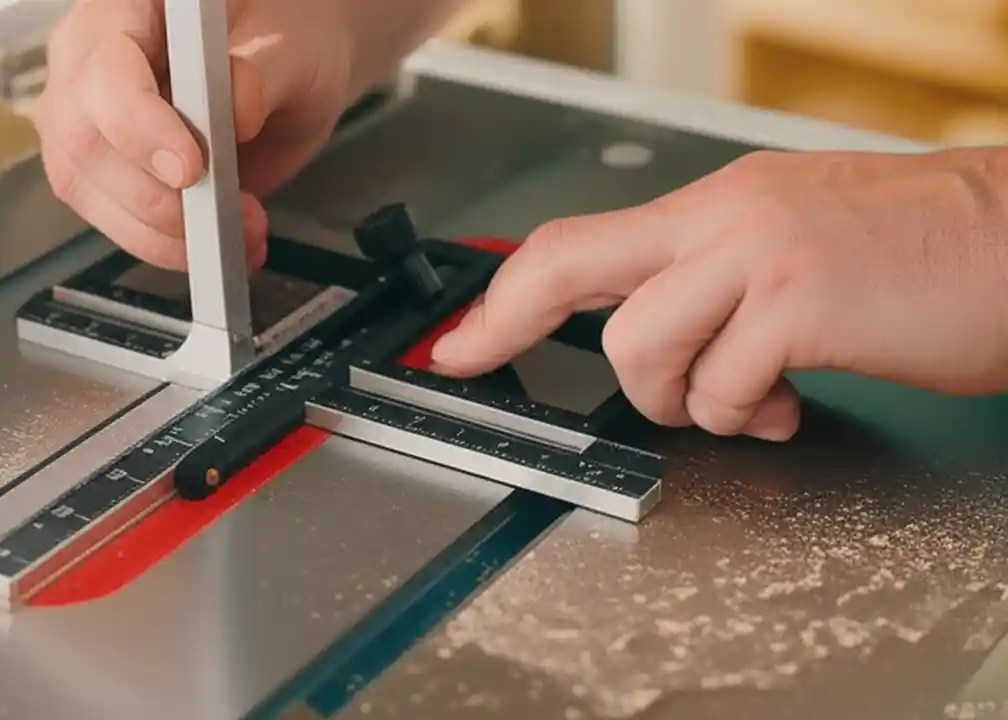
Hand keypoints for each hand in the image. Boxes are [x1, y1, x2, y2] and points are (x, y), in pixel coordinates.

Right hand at [33, 0, 354, 269]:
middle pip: (83, 139)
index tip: (191, 169)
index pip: (106, 70)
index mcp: (128, 5)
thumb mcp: (294, 47)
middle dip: (158, 198)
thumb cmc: (282, 38)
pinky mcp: (96, 164)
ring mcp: (83, 111)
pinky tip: (218, 238)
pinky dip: (164, 242)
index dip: (140, 127)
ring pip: (85, 187)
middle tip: (232, 214)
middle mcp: (89, 54)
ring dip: (164, 231)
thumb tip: (236, 114)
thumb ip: (264, 74)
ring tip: (240, 229)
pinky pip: (108, 216)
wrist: (284, 67)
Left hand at [430, 148, 1007, 440]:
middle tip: (473, 358)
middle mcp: (726, 218)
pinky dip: (744, 415)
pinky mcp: (802, 304)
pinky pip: (719, 388)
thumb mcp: (796, 245)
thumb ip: (718, 289)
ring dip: (675, 398)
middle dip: (503, 320)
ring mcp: (760, 256)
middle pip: (565, 262)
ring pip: (636, 347)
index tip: (459, 340)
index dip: (502, 295)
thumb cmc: (924, 250)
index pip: (579, 240)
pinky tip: (789, 402)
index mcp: (720, 205)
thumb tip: (662, 347)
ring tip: (740, 397)